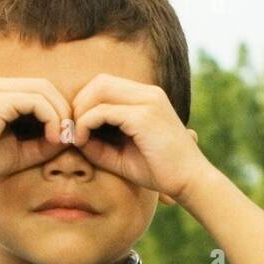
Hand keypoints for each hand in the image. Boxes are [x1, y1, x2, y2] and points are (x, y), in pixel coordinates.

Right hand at [0, 77, 72, 205]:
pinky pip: (36, 101)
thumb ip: (46, 141)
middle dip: (64, 110)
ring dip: (60, 115)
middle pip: (46, 86)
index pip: (41, 90)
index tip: (66, 137)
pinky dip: (51, 119)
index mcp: (0, 92)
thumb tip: (70, 135)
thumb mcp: (23, 150)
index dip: (60, 111)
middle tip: (70, 137)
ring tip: (60, 140)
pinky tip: (52, 138)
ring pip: (43, 90)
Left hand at [70, 74, 207, 203]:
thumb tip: (72, 136)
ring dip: (81, 111)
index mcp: (148, 98)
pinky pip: (103, 111)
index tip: (77, 129)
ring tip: (77, 136)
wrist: (191, 182)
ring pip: (99, 90)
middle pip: (100, 82)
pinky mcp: (144, 116)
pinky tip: (82, 141)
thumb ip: (98, 144)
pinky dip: (86, 123)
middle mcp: (149, 93)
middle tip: (73, 131)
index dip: (85, 103)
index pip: (106, 85)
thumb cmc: (160, 172)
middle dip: (80, 103)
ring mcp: (148, 102)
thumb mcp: (122, 155)